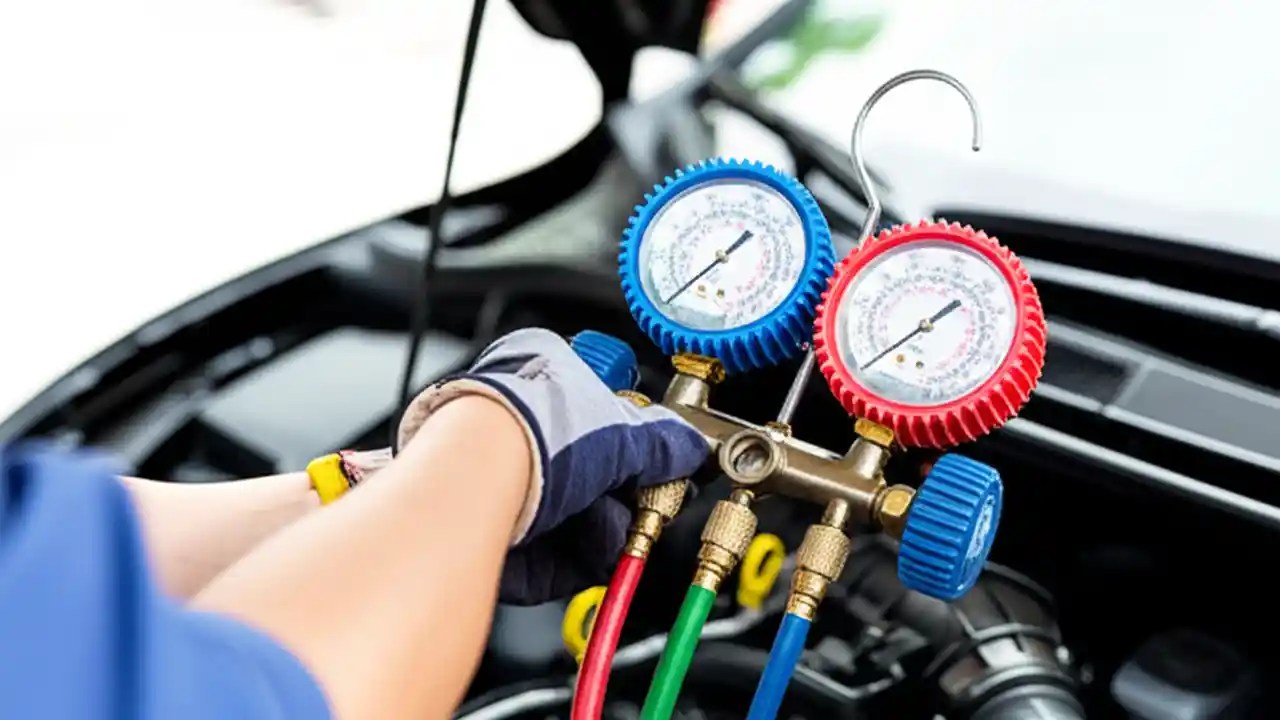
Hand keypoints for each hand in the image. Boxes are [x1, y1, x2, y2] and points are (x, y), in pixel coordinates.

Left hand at [397, 328, 708, 603]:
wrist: (474, 476)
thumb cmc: (530, 430)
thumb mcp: (623, 430)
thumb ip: (663, 442)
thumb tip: (685, 448)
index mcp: (543, 366)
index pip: (600, 402)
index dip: (630, 441)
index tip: (653, 466)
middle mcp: (512, 412)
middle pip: (585, 468)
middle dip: (616, 499)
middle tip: (636, 507)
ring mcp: (492, 468)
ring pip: (564, 514)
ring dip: (596, 532)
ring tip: (605, 534)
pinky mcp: (481, 521)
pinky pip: (536, 548)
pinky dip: (562, 561)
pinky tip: (576, 559)